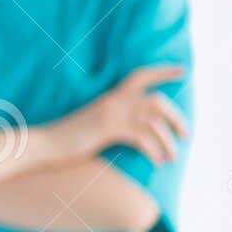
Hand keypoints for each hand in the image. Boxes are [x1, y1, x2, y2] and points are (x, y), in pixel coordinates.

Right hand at [48, 64, 188, 164]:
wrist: (45, 144)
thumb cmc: (68, 139)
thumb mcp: (94, 124)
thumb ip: (114, 121)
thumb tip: (134, 129)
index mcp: (111, 97)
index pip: (140, 75)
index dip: (162, 71)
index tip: (181, 70)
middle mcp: (113, 101)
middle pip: (157, 100)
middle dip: (177, 117)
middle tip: (186, 134)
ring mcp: (111, 114)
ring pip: (153, 121)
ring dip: (168, 141)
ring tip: (172, 156)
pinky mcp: (108, 129)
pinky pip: (141, 137)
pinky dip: (154, 151)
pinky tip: (157, 161)